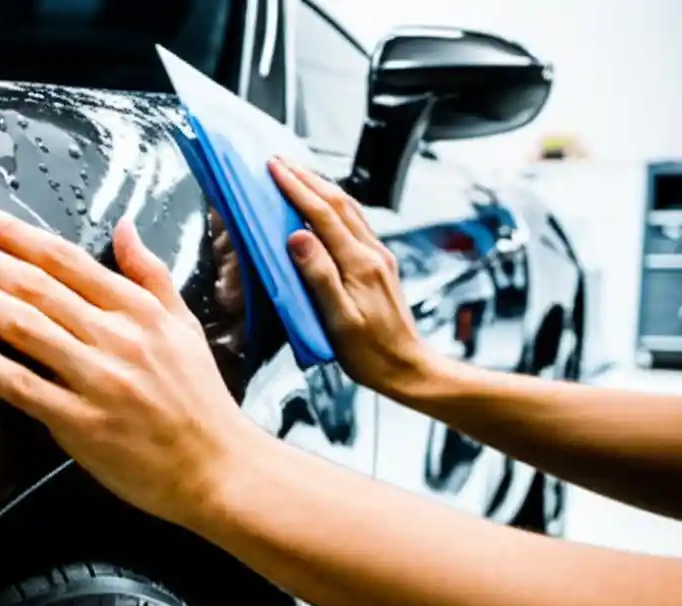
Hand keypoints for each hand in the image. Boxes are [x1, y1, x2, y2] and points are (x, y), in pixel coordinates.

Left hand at [0, 200, 264, 529]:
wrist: (218, 470)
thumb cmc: (198, 402)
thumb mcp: (184, 325)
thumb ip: (149, 274)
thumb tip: (124, 227)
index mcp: (137, 310)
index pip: (62, 258)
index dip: (10, 232)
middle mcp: (114, 337)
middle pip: (31, 284)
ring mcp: (95, 380)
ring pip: (20, 324)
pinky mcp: (79, 424)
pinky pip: (20, 384)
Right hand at [268, 157, 434, 396]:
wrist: (406, 368)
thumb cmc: (369, 353)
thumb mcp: (337, 319)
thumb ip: (318, 275)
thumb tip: (297, 237)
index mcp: (360, 263)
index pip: (324, 214)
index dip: (297, 188)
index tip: (274, 169)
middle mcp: (372, 253)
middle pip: (339, 202)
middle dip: (307, 178)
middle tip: (280, 162)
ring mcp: (378, 257)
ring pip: (349, 210)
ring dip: (321, 188)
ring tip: (297, 174)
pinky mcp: (379, 266)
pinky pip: (354, 224)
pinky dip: (333, 207)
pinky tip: (323, 208)